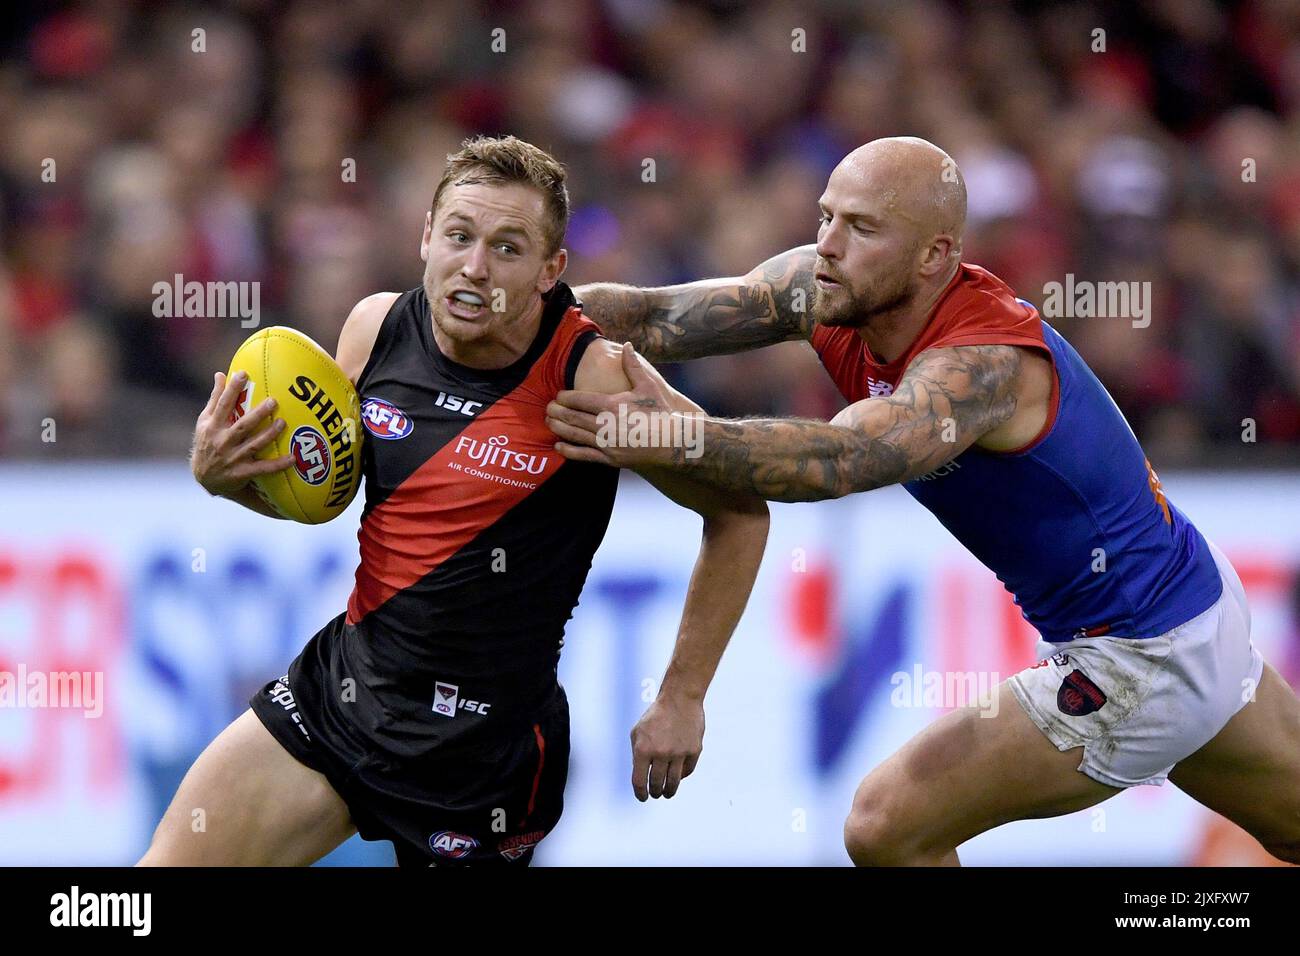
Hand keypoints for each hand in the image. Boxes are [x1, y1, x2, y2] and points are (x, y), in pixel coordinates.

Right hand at [191, 371, 292, 496]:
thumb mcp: (205, 422)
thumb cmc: (207, 443)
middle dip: (257, 414)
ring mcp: (233, 458)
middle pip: (242, 426)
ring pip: (254, 445)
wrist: (204, 478)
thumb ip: (215, 399)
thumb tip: (220, 374)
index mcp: (213, 427)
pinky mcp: (242, 473)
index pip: (223, 405)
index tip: (243, 374)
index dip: (232, 390)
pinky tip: (293, 458)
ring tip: (283, 423)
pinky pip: (263, 469)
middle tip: (273, 401)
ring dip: (269, 434)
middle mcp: (222, 442)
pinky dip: (278, 464)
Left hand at [546, 342, 703, 468]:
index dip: (565, 397)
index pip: (579, 399)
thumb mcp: (649, 385)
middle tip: (547, 407)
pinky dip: (569, 450)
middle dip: (557, 412)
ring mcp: (607, 444)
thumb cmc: (662, 411)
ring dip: (558, 428)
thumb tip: (627, 344)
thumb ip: (633, 365)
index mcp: (612, 405)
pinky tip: (558, 446)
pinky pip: (584, 455)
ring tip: (548, 422)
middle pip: (572, 417)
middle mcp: (606, 425)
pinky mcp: (611, 459)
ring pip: (575, 435)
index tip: (558, 395)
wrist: (674, 442)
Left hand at [630, 692, 704, 800]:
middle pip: (657, 784)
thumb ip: (637, 755)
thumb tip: (642, 776)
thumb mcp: (638, 732)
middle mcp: (661, 753)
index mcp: (643, 749)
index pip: (640, 781)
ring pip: (673, 782)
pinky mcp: (694, 751)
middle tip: (656, 794)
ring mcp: (679, 753)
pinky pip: (687, 771)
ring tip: (667, 793)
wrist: (680, 699)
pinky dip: (681, 776)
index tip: (642, 798)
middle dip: (655, 792)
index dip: (640, 794)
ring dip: (669, 791)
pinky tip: (677, 776)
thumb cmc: (655, 716)